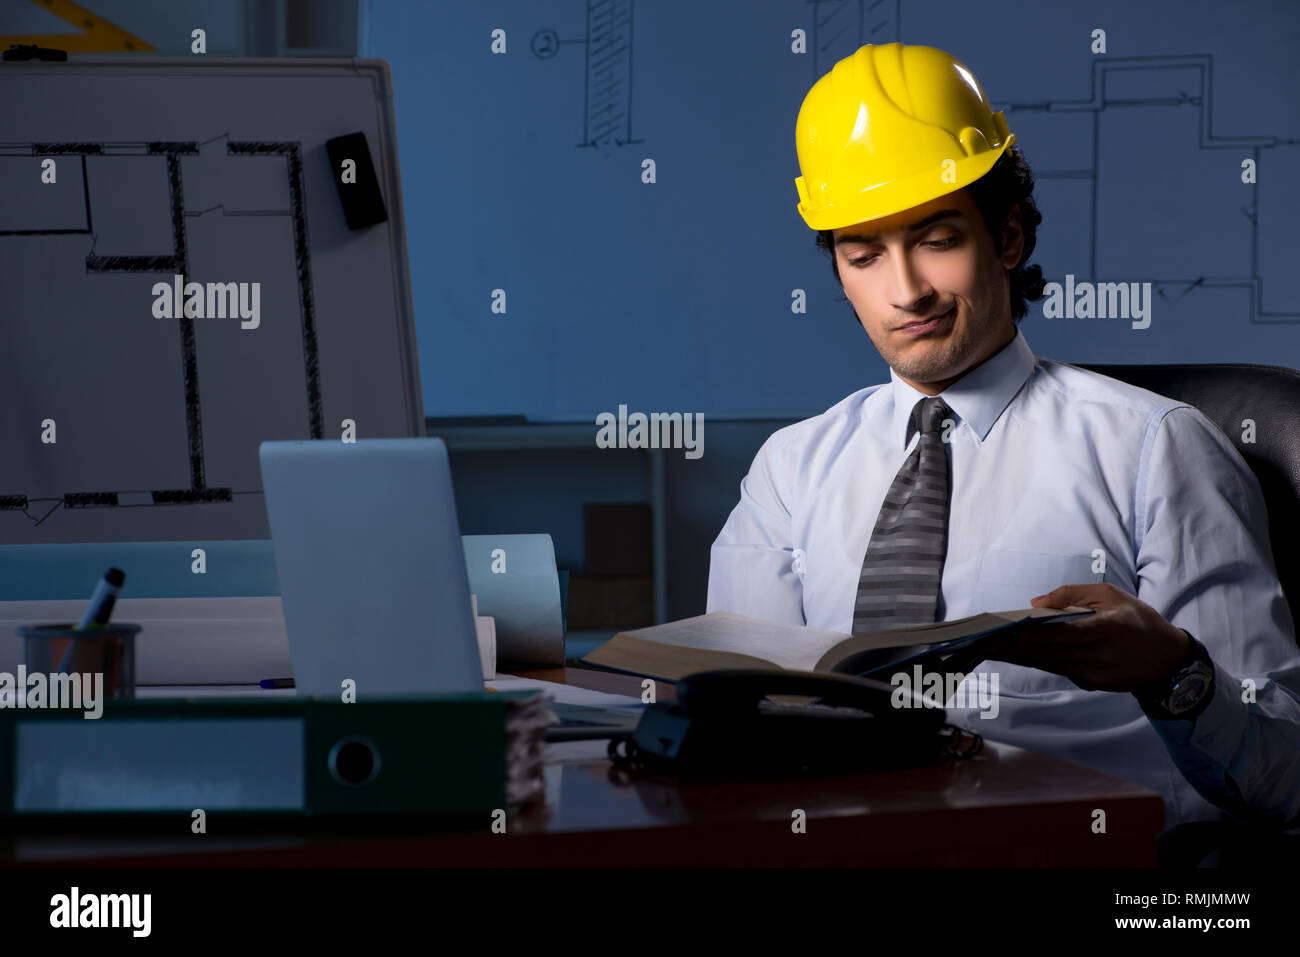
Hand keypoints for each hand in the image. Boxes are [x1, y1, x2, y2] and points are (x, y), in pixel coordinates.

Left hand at [980, 583, 1190, 692]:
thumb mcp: (1110, 595)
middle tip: (982, 640)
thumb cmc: (1138, 620)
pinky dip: (1036, 661)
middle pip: (1048, 652)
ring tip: (988, 647)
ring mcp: (1094, 674)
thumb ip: (1072, 596)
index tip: (1006, 629)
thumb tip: (1035, 604)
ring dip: (1017, 656)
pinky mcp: (1091, 684)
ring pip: (1048, 664)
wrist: (1168, 660)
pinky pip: (1059, 669)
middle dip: (1013, 647)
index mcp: (1107, 630)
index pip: (1063, 633)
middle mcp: (1099, 656)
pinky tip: (1013, 653)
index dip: (1033, 633)